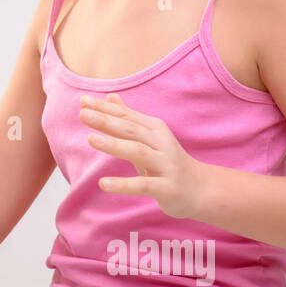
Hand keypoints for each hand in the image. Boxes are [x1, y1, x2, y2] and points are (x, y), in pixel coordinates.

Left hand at [80, 93, 205, 219]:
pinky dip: (123, 184)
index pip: (127, 116)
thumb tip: (110, 96)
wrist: (202, 189)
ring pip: (138, 152)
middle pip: (131, 130)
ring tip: (91, 139)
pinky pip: (143, 185)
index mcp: (155, 130)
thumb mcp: (150, 138)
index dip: (105, 108)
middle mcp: (161, 144)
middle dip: (107, 121)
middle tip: (83, 114)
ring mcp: (166, 165)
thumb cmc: (168, 162)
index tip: (83, 100)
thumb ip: (129, 119)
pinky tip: (103, 183)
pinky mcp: (167, 188)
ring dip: (114, 145)